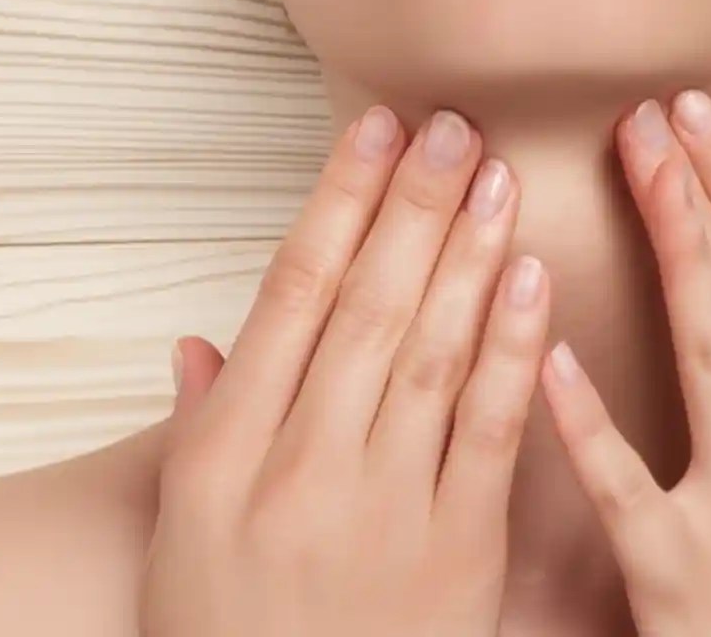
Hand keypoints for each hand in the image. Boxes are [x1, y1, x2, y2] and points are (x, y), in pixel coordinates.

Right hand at [143, 107, 551, 636]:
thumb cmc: (233, 634)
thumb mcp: (181, 538)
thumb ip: (194, 431)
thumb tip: (199, 341)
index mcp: (225, 455)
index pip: (291, 295)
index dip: (338, 204)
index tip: (371, 132)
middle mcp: (303, 467)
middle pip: (369, 306)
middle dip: (413, 205)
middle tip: (451, 126)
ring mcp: (385, 506)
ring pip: (433, 353)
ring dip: (468, 255)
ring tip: (495, 176)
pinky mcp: (458, 548)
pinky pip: (491, 432)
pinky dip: (512, 350)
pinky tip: (529, 279)